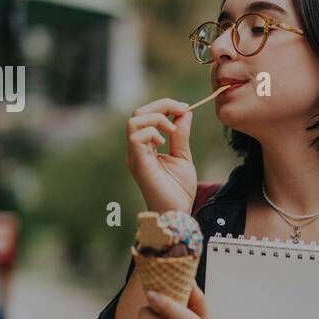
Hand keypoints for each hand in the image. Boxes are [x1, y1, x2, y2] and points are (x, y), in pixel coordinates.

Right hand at [125, 98, 197, 213]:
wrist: (177, 212)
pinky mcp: (138, 163)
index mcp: (145, 146)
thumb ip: (181, 134)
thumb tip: (185, 112)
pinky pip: (136, 138)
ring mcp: (134, 155)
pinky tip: (164, 143)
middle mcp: (136, 149)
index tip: (185, 108)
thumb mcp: (183, 155)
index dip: (165, 105)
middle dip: (161, 105)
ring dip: (157, 118)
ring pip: (134, 121)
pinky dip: (152, 133)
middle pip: (138, 113)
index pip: (146, 115)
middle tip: (181, 110)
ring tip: (172, 129)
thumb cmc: (178, 190)